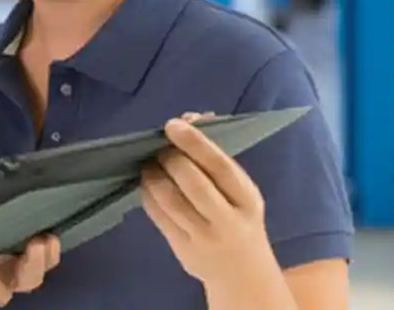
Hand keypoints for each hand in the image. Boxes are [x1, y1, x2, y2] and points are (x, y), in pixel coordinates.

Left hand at [140, 112, 273, 284]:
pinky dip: (147, 194)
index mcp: (247, 199)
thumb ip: (216, 159)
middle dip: (170, 158)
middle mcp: (228, 220)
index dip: (194, 142)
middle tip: (159, 147)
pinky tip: (146, 183)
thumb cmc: (239, 219)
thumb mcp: (240, 192)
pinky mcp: (183, 249)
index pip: (220, 166)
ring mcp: (204, 237)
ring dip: (153, 175)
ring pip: (170, 200)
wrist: (244, 274)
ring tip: (148, 164)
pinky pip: (158, 216)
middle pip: (192, 183)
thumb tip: (191, 118)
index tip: (173, 125)